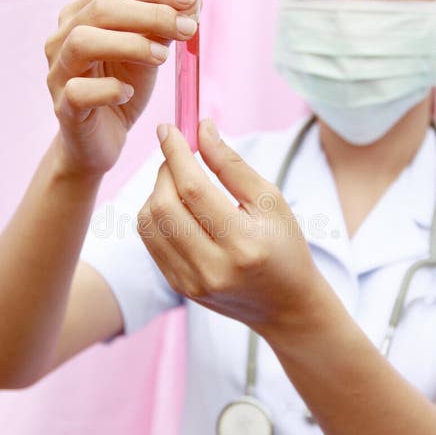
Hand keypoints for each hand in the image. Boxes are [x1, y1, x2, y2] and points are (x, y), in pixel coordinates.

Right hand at [45, 0, 198, 176]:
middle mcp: (62, 38)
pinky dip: (108, 89)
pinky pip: (79, 91)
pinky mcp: (63, 107)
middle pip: (101, 9)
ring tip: (162, 58)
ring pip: (83, 42)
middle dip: (151, 14)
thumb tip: (192, 3)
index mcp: (81, 15)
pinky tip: (128, 93)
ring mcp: (58, 72)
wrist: (102, 139)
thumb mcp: (147, 53)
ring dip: (130, 44)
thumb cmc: (122, 88)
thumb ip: (163, 28)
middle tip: (188, 28)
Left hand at [137, 119, 326, 332]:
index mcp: (244, 243)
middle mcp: (214, 267)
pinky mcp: (179, 286)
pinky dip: (156, 214)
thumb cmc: (284, 246)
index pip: (193, 189)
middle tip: (179, 156)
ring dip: (157, 192)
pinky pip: (150, 240)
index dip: (176, 154)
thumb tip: (201, 128)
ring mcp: (192, 281)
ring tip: (180, 183)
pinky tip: (177, 208)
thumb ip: (232, 165)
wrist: (285, 306)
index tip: (169, 128)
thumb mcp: (270, 200)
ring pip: (149, 222)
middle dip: (165, 170)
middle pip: (164, 205)